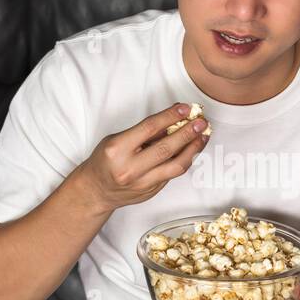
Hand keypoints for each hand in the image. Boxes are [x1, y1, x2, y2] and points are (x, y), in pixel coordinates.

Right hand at [80, 103, 209, 212]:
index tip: (185, 108)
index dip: (170, 116)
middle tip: (201, 122)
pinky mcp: (152, 191)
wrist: (96, 191)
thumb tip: (173, 119)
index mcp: (118, 149)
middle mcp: (130, 168)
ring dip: (193, 149)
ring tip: (203, 136)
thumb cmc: (105, 161)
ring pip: (176, 165)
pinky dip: (184, 159)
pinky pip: (173, 173)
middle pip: (166, 148)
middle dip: (187, 133)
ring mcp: (142, 183)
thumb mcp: (117, 140)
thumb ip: (144, 133)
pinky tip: (192, 149)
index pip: (149, 128)